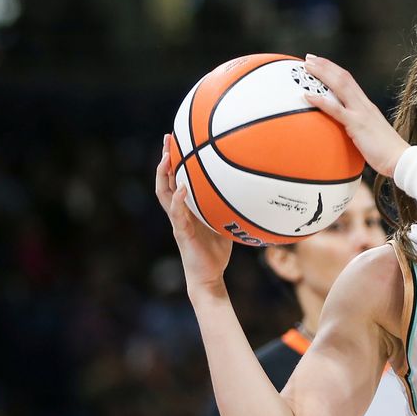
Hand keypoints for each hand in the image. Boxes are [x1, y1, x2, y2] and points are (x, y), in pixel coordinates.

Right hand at [155, 134, 232, 294]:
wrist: (208, 277)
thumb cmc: (216, 252)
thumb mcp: (225, 224)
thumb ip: (230, 208)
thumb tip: (252, 192)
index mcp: (187, 209)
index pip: (176, 179)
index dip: (175, 161)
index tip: (177, 140)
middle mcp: (179, 212)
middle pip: (165, 181)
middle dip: (165, 158)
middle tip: (168, 138)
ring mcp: (178, 222)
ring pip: (164, 194)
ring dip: (164, 175)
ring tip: (166, 157)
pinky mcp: (182, 233)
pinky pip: (177, 214)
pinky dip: (178, 200)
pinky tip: (182, 187)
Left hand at [300, 54, 406, 175]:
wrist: (400, 159)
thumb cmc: (386, 150)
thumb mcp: (369, 132)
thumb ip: (358, 125)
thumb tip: (345, 127)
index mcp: (366, 106)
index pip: (349, 81)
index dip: (335, 70)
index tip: (321, 63)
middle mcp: (364, 105)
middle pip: (344, 78)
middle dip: (326, 66)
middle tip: (309, 58)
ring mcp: (361, 113)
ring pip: (340, 87)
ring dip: (322, 74)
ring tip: (307, 67)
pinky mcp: (357, 124)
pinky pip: (337, 110)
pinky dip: (321, 101)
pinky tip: (308, 96)